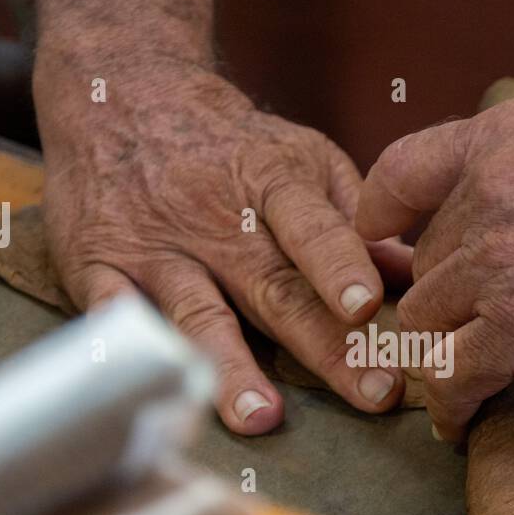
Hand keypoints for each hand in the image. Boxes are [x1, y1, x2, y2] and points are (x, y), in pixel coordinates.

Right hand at [35, 61, 413, 433]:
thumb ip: (354, 220)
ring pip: (197, 314)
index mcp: (271, 182)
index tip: (369, 306)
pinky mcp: (97, 267)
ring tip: (261, 417)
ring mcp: (153, 246)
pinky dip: (132, 350)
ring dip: (230, 367)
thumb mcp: (299, 157)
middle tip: (371, 393)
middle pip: (273, 288)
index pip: (311, 226)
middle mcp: (214, 219)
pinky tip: (156, 391)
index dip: (339, 265)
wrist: (121, 96)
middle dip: (324, 346)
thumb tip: (416, 274)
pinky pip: (113, 314)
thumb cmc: (229, 145)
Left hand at [356, 88, 513, 439]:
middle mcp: (491, 192)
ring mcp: (500, 260)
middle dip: (439, 306)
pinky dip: (451, 406)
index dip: (377, 217)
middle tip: (455, 338)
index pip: (401, 172)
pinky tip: (460, 420)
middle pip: (425, 267)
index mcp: (507, 138)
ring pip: (430, 324)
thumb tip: (502, 223)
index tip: (380, 247)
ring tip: (455, 387)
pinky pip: (453, 376)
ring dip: (440, 360)